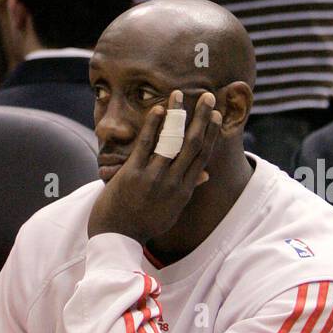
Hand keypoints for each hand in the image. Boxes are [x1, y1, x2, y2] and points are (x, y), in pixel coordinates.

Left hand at [88, 91, 222, 243]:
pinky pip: (145, 145)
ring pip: (170, 141)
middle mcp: (173, 182)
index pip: (202, 155)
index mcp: (184, 190)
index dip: (210, 133)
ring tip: (179, 94)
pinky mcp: (133, 174)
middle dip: (201, 118)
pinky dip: (152, 126)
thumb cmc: (144, 223)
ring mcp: (153, 177)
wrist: (117, 238)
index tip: (215, 115)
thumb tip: (206, 173)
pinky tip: (159, 109)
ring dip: (177, 115)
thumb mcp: (172, 209)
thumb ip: (188, 188)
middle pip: (192, 144)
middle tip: (208, 96)